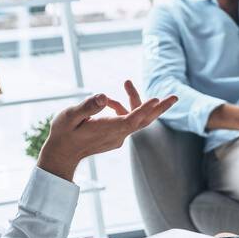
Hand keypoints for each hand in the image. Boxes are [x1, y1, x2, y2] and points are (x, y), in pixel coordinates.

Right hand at [37, 80, 176, 180]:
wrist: (62, 153)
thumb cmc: (64, 133)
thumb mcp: (70, 116)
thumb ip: (87, 106)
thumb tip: (104, 96)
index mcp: (108, 129)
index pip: (132, 120)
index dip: (145, 109)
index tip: (157, 99)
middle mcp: (118, 134)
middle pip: (144, 121)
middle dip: (160, 108)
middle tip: (176, 97)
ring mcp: (119, 137)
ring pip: (137, 119)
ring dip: (136, 101)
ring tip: (127, 83)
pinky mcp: (116, 137)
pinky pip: (127, 120)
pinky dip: (123, 108)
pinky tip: (108, 103)